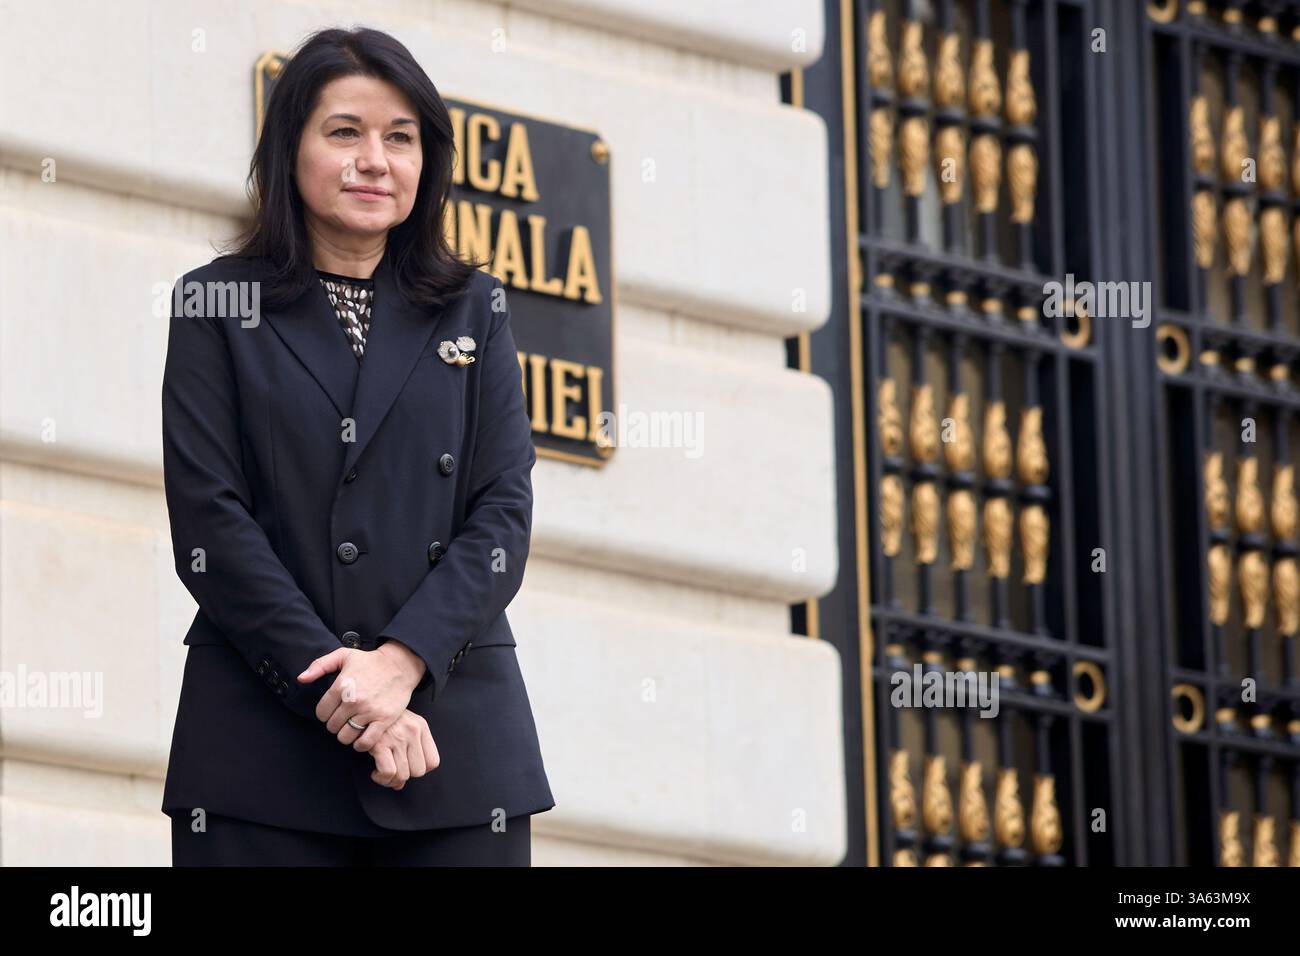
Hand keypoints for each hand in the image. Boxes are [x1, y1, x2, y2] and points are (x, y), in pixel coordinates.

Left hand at [298, 644, 422, 748]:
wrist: (400, 665)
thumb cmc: (370, 661)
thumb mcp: (343, 655)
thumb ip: (319, 666)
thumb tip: (301, 679)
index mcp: (341, 685)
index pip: (321, 712)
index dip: (324, 714)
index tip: (331, 712)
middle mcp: (354, 700)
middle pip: (332, 726)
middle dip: (335, 724)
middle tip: (343, 719)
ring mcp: (369, 711)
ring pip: (346, 736)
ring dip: (346, 735)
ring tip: (351, 728)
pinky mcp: (384, 719)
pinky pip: (366, 742)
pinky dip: (360, 745)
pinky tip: (361, 739)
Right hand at [369, 709, 439, 790]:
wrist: (365, 704)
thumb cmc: (383, 720)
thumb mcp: (402, 727)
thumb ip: (407, 753)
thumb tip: (399, 785)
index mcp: (421, 727)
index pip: (433, 762)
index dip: (419, 770)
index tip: (407, 768)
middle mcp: (412, 731)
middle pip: (418, 771)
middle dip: (404, 777)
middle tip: (392, 772)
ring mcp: (397, 737)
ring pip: (403, 775)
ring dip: (390, 780)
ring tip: (382, 774)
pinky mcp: (380, 743)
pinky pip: (388, 772)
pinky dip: (381, 778)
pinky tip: (375, 772)